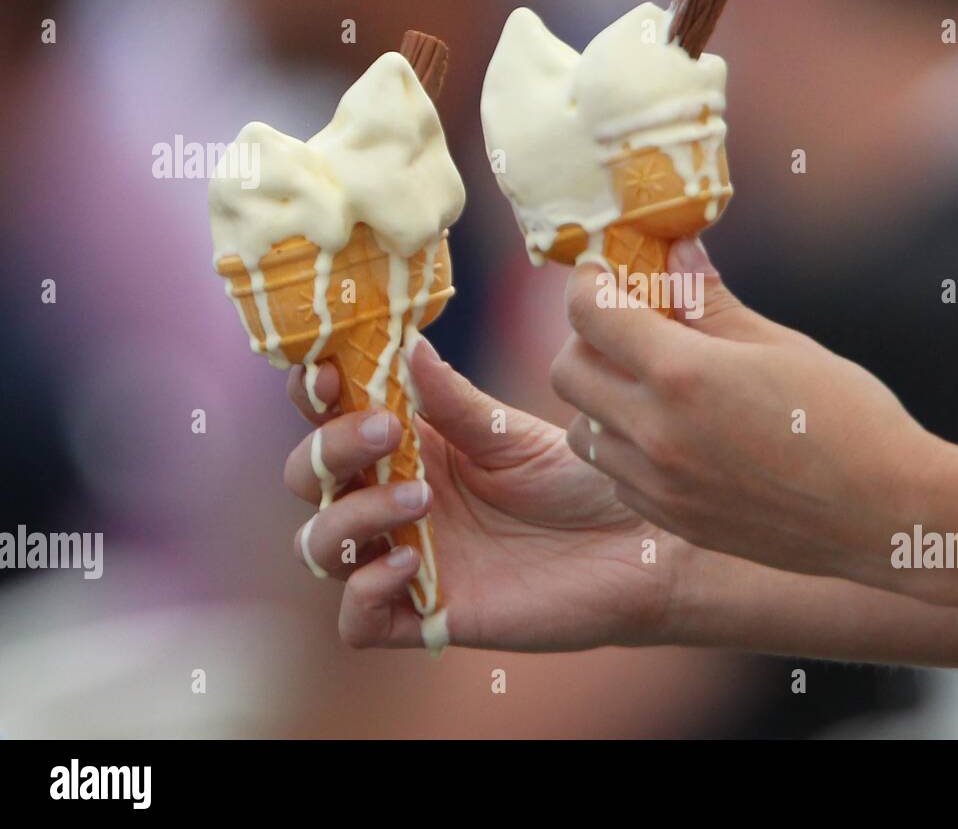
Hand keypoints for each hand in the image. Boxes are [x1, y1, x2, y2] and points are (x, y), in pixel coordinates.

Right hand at [282, 336, 682, 650]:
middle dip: (329, 449)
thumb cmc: (582, 481)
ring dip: (350, 516)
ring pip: (319, 546)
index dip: (313, 393)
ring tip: (419, 499)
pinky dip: (363, 591)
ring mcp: (409, 558)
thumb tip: (404, 344)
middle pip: (311, 478)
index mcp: (414, 445)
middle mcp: (397, 500)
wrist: (637, 546)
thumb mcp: (512, 434)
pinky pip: (358, 622)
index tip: (327, 372)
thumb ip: (453, 401)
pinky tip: (409, 561)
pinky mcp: (432, 614)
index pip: (333, 417)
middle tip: (388, 431)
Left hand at [549, 238, 938, 581]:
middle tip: (625, 327)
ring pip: (582, 431)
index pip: (590, 314)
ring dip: (600, 399)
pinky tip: (671, 436)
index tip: (605, 274)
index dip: (590, 283)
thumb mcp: (780, 346)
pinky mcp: (671, 521)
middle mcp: (655, 434)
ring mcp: (659, 486)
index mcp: (682, 376)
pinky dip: (625, 448)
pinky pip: (615, 476)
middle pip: (567, 372)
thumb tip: (675, 253)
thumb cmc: (847, 420)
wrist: (885, 516)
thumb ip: (711, 303)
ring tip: (649, 386)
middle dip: (586, 339)